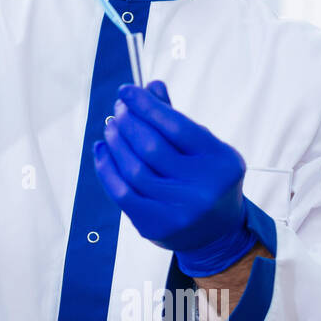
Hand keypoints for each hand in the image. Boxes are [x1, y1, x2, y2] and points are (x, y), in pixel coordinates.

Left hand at [91, 80, 256, 276]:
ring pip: (133, 168)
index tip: (126, 90)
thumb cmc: (207, 179)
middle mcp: (201, 188)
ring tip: (111, 127)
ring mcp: (177, 210)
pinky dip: (106, 168)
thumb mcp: (204, 148)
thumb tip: (150, 86)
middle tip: (119, 109)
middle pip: (151, 146)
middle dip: (129, 121)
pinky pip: (121, 192)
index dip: (146, 105)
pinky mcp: (154, 225)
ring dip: (116, 142)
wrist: (217, 233)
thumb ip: (177, 119)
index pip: (176, 126)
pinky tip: (102, 150)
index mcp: (219, 161)